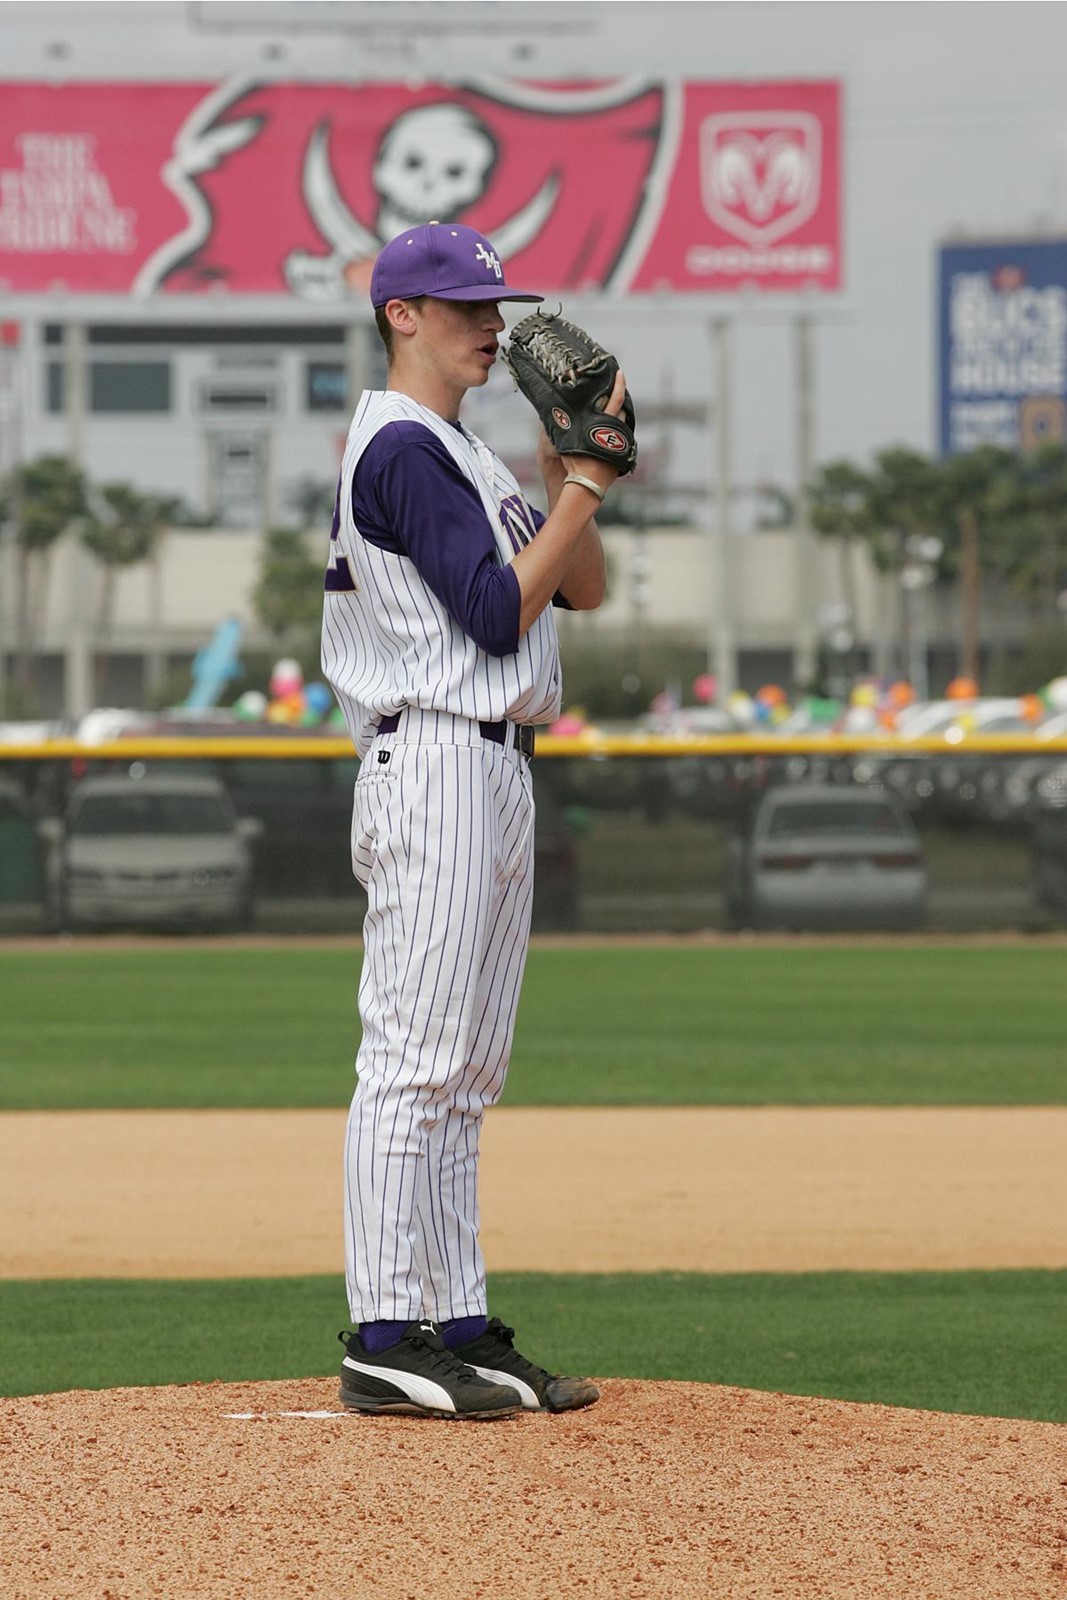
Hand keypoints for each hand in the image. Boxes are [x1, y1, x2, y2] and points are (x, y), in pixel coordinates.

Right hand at [559, 368, 626, 493]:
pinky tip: (609, 432)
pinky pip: (621, 439)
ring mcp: (621, 445)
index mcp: (604, 424)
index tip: (620, 373)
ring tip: (610, 410)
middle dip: (618, 401)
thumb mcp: (562, 443)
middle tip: (614, 390)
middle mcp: (616, 432)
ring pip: (622, 425)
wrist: (586, 488)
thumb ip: (555, 428)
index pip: (615, 400)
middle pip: (622, 411)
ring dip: (617, 417)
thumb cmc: (573, 465)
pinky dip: (616, 432)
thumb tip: (542, 415)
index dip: (618, 385)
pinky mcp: (622, 457)